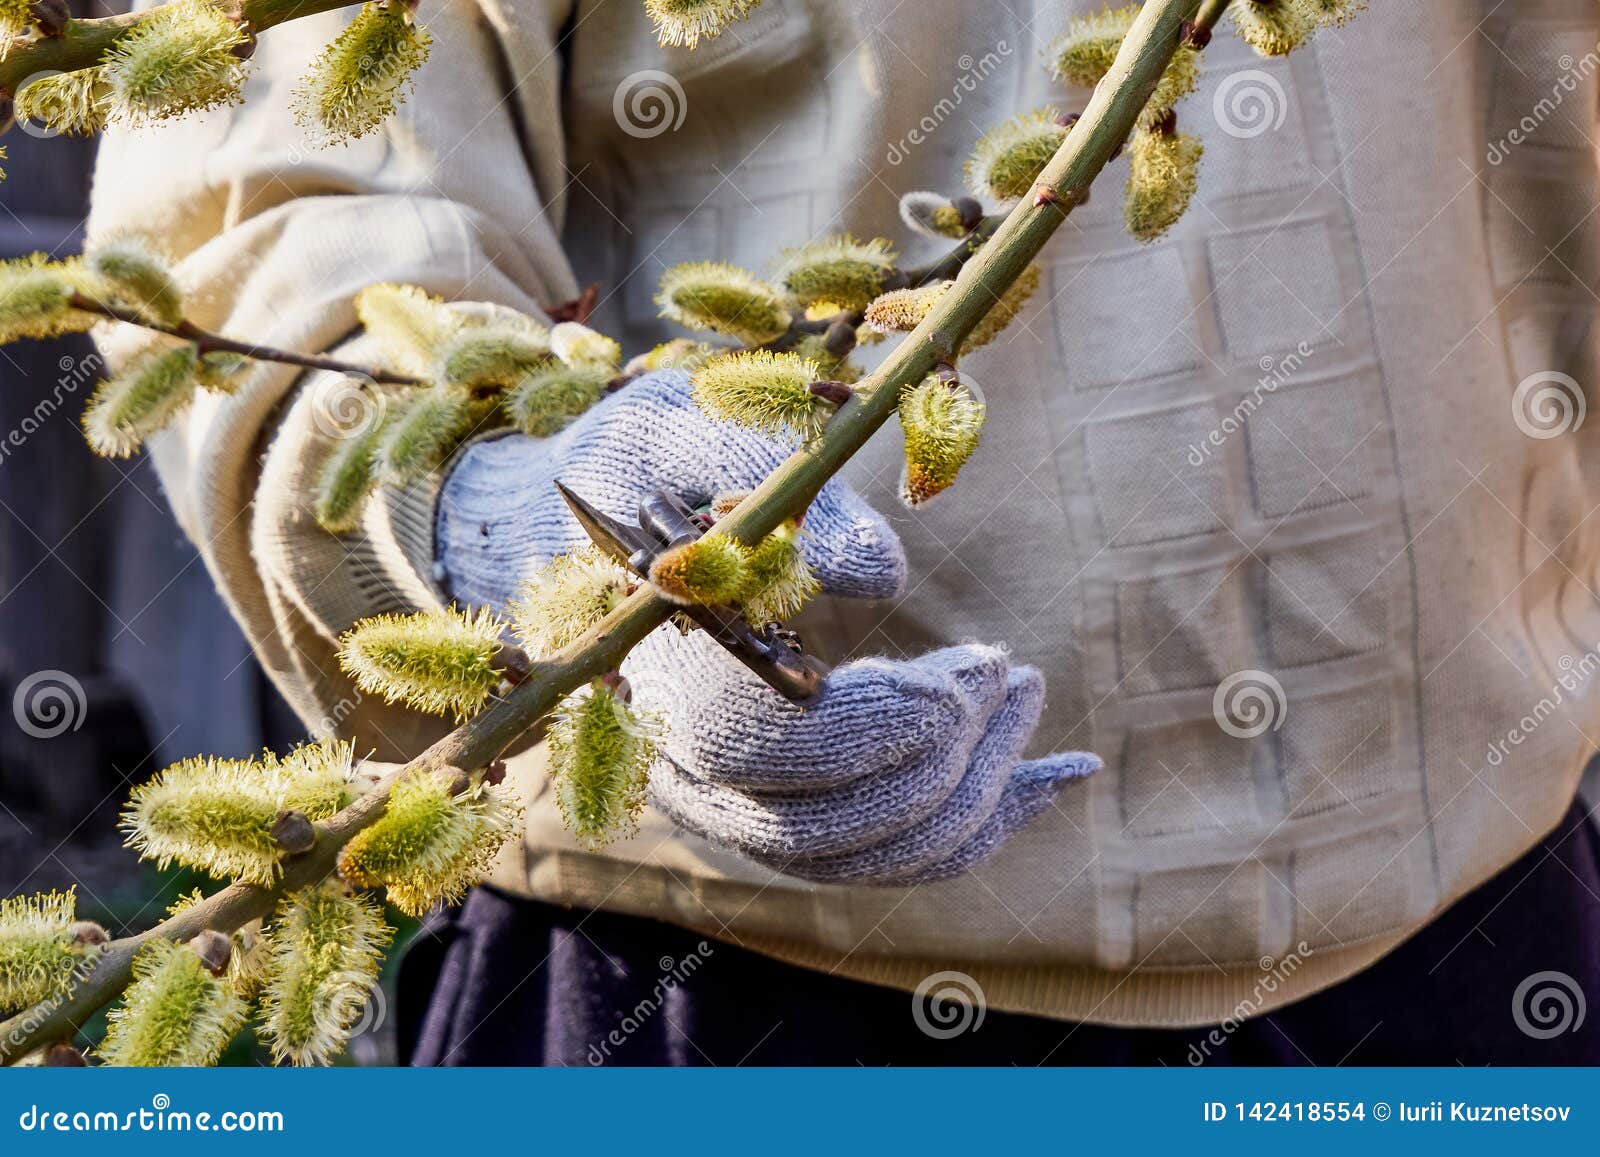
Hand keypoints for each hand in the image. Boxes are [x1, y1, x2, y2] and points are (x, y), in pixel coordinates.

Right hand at [437, 370, 1099, 882]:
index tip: (976, 667)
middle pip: (825, 828)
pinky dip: (973, 821)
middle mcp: (679, 770)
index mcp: (648, 675)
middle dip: (944, 760)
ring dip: (969, 795)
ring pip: (861, 856)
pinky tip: (1051, 771)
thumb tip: (886, 574)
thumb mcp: (684, 439)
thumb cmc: (629, 473)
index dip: (878, 724)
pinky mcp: (775, 810)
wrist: (563, 541)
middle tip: (1010, 670)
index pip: (763, 747)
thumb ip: (779, 501)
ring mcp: (726, 806)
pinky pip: (878, 850)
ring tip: (1026, 694)